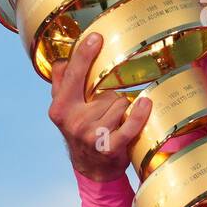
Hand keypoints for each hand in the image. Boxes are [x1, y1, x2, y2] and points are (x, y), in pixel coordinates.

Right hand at [47, 32, 151, 181]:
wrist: (90, 168)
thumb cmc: (80, 130)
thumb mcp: (64, 109)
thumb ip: (61, 84)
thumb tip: (61, 58)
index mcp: (60, 107)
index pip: (72, 76)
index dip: (84, 55)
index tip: (96, 37)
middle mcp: (73, 121)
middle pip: (103, 89)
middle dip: (109, 93)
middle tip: (106, 105)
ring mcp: (91, 135)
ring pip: (119, 102)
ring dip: (123, 107)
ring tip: (116, 120)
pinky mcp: (109, 147)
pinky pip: (129, 124)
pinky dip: (139, 114)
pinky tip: (145, 104)